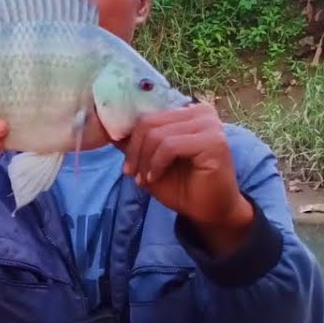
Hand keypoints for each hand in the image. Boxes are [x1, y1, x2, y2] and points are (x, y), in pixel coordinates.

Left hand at [116, 103, 254, 256]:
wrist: (208, 210)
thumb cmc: (182, 185)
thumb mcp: (149, 161)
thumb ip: (135, 143)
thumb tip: (110, 128)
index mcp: (188, 112)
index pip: (148, 116)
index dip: (131, 138)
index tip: (126, 164)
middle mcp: (201, 112)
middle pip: (150, 123)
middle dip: (135, 151)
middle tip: (132, 174)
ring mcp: (210, 125)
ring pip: (158, 135)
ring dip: (145, 161)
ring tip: (146, 179)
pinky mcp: (214, 141)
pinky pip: (170, 146)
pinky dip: (156, 164)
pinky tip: (156, 178)